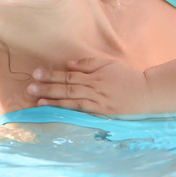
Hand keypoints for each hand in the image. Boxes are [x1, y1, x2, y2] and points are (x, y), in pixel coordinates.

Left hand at [27, 57, 150, 114]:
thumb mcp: (109, 63)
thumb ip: (88, 63)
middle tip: (30, 88)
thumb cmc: (127, 76)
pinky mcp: (101, 113)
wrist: (146, 92)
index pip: (69, 75)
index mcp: (94, 76)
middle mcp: (94, 89)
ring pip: (72, 101)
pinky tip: (57, 112)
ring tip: (37, 101)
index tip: (36, 73)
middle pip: (67, 88)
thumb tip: (68, 64)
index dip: (52, 75)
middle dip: (47, 88)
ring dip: (54, 102)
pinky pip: (81, 112)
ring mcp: (97, 102)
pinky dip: (68, 112)